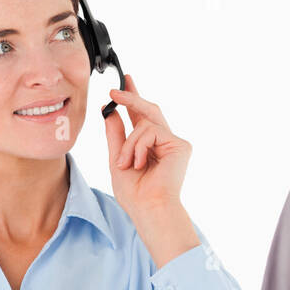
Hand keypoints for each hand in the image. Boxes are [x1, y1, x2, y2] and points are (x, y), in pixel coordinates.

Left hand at [103, 75, 199, 265]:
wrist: (148, 208)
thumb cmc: (135, 193)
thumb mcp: (118, 159)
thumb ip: (116, 135)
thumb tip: (110, 111)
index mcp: (150, 147)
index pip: (141, 117)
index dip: (133, 99)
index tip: (125, 82)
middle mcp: (165, 143)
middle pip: (148, 111)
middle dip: (131, 98)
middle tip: (115, 91)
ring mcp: (174, 143)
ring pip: (145, 123)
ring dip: (129, 143)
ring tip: (126, 163)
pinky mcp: (180, 145)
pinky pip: (151, 131)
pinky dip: (138, 146)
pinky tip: (140, 163)